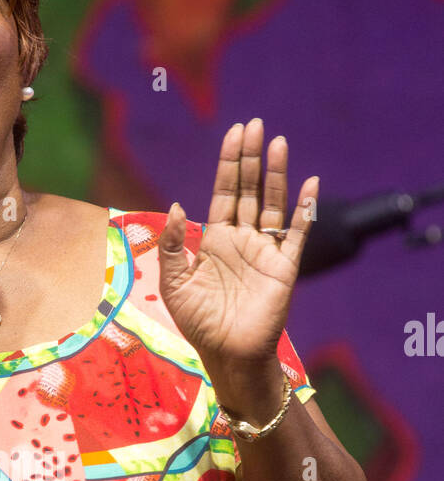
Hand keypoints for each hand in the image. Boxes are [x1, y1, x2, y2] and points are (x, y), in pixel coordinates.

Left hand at [156, 119, 318, 374]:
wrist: (228, 355)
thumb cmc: (199, 324)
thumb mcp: (173, 284)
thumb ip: (171, 246)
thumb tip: (178, 206)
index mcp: (216, 241)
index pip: (225, 193)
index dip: (229, 165)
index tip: (233, 134)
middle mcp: (243, 240)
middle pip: (250, 190)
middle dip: (250, 159)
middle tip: (254, 125)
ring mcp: (265, 251)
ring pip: (273, 203)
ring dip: (276, 174)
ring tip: (278, 142)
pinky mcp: (284, 267)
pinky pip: (298, 233)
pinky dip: (304, 209)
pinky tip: (309, 183)